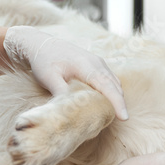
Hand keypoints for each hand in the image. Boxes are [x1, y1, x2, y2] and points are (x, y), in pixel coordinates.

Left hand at [3, 26, 128, 119]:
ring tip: (114, 114)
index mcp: (86, 65)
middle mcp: (96, 62)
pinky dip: (112, 91)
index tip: (124, 117)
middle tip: (120, 120)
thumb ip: (61, 92)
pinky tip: (106, 102)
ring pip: (114, 82)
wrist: (41, 45)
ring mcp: (98, 62)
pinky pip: (110, 79)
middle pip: (114, 85)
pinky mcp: (96, 64)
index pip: (107, 86)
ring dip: (116, 97)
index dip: (117, 102)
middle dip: (120, 102)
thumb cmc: (44, 61)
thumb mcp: (48, 78)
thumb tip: (70, 110)